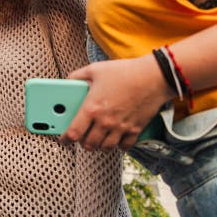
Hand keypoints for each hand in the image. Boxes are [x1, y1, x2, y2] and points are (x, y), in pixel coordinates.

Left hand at [60, 54, 175, 150]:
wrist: (154, 76)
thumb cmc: (123, 71)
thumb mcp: (94, 69)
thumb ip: (76, 76)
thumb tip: (66, 82)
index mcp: (91, 108)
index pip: (73, 133)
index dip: (65, 139)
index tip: (63, 139)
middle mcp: (105, 122)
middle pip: (88, 144)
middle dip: (82, 142)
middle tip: (81, 137)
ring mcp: (121, 127)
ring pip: (105, 147)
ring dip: (99, 145)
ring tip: (96, 138)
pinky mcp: (136, 129)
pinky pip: (124, 146)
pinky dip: (118, 145)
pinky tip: (115, 139)